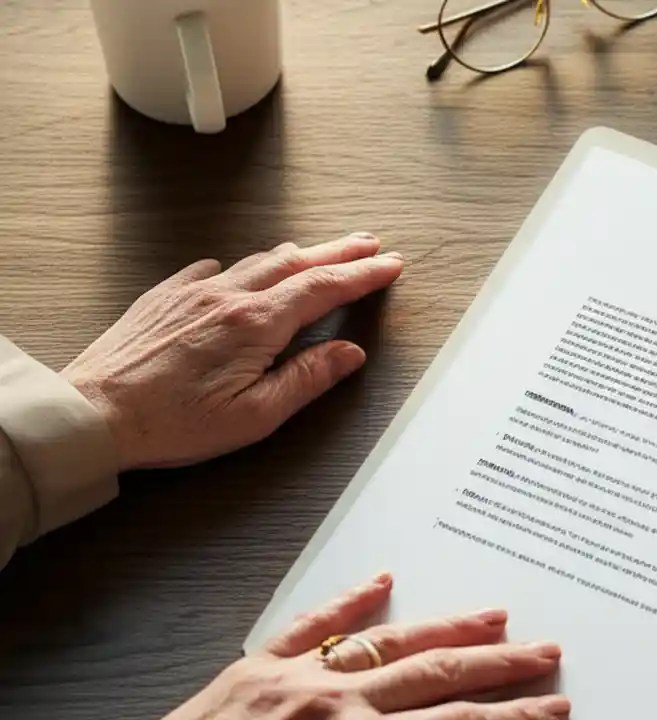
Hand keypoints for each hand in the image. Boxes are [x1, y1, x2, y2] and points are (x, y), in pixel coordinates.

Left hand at [61, 233, 402, 470]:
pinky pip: (214, 268)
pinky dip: (244, 265)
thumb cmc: (170, 421)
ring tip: (322, 251)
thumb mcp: (254, 416)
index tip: (390, 265)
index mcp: (257, 324)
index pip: (325, 288)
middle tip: (371, 243)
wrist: (93, 409)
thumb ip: (307, 380)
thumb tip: (349, 354)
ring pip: (259, 260)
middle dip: (340, 251)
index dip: (363, 275)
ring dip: (299, 254)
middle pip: (298, 263)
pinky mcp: (166, 296)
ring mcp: (194, 290)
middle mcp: (228, 295)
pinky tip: (244, 270)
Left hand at [166, 573, 569, 719]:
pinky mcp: (254, 670)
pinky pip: (308, 625)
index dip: (513, 718)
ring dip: (447, 630)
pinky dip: (346, 602)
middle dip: (500, 667)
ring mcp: (295, 681)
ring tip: (495, 616)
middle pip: (438, 679)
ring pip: (389, 644)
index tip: (556, 707)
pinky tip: (381, 580)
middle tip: (546, 652)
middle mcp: (335, 708)